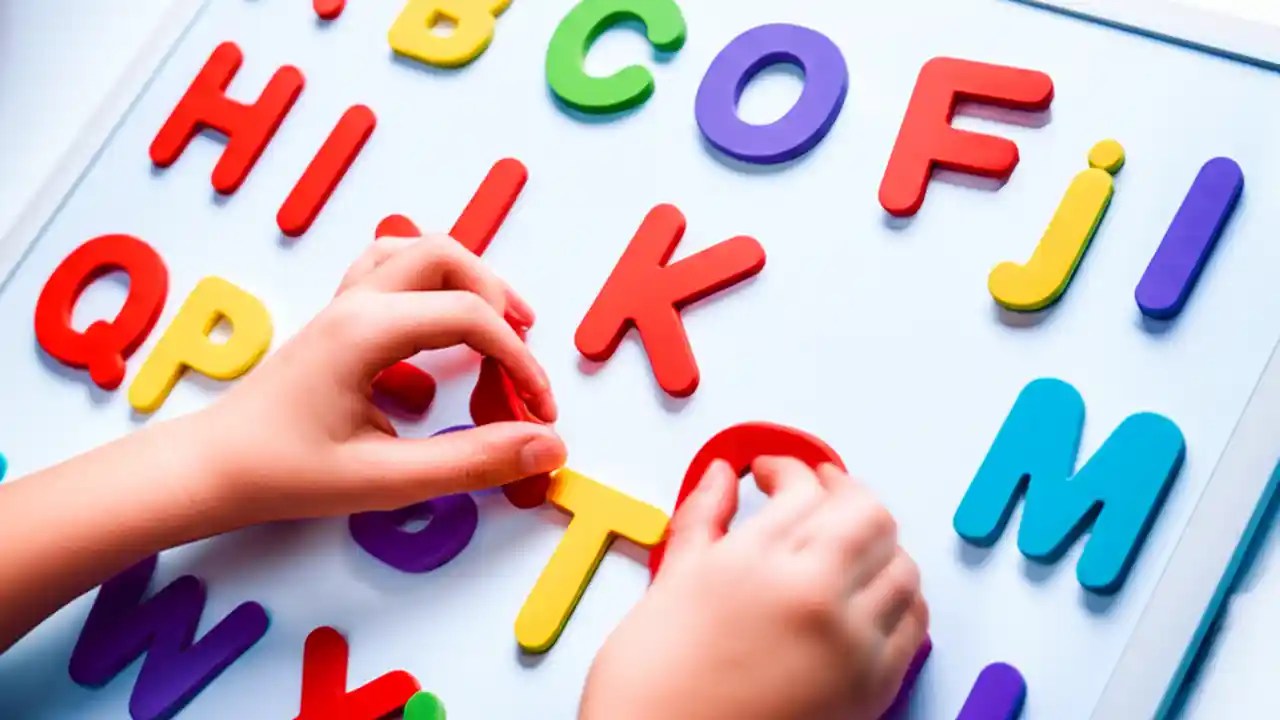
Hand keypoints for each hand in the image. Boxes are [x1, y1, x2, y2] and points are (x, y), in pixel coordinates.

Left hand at [196, 232, 566, 524]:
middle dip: (500, 301)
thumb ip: (473, 462)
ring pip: (420, 250)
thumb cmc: (285, 474)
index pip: (471, 316)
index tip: (538, 411)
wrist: (211, 468)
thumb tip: (547, 445)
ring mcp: (343, 302)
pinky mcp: (338, 316)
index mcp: (367, 332)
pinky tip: (444, 322)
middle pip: (449, 256)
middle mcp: (357, 302)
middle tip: (522, 359)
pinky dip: (433, 282)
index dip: (520, 361)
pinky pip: (391, 267)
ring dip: (469, 280)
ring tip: (500, 327)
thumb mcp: (386, 479)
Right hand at [580, 458, 927, 719]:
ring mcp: (848, 641)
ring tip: (847, 544)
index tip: (775, 473)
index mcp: (755, 561)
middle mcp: (811, 593)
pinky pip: (913, 623)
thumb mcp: (669, 583)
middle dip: (844, 493)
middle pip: (867, 515)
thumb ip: (704, 517)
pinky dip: (899, 598)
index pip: (803, 488)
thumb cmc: (651, 685)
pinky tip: (871, 595)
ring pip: (901, 564)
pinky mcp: (870, 687)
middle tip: (819, 491)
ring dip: (878, 544)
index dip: (788, 469)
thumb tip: (721, 474)